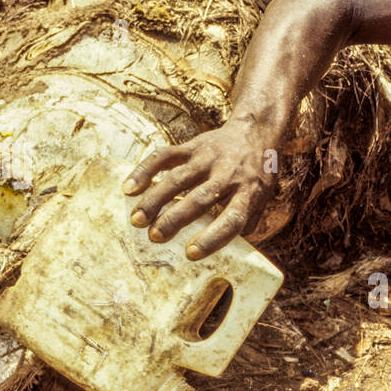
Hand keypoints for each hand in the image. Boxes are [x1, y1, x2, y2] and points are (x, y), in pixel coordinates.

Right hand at [122, 119, 276, 258]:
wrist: (256, 133)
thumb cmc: (255, 178)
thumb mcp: (262, 201)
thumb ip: (246, 225)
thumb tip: (227, 257)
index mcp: (248, 194)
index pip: (232, 219)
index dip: (212, 237)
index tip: (191, 253)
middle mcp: (228, 176)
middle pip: (199, 199)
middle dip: (175, 219)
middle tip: (155, 237)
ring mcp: (208, 159)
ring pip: (177, 179)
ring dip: (155, 199)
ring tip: (137, 220)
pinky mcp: (191, 146)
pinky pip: (164, 156)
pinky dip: (144, 170)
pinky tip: (129, 188)